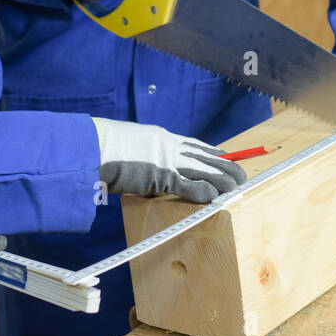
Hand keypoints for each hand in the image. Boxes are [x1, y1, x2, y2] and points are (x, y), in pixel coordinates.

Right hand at [92, 117, 245, 202]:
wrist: (93, 147)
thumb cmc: (103, 147)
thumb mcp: (128, 143)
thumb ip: (143, 153)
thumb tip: (146, 165)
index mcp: (160, 137)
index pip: (193, 144)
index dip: (212, 151)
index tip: (225, 154)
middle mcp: (168, 146)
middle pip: (205, 156)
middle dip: (226, 166)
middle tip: (241, 173)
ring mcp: (166, 161)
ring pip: (204, 170)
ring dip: (223, 180)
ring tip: (237, 186)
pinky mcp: (161, 177)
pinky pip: (189, 186)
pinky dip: (204, 192)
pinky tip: (216, 197)